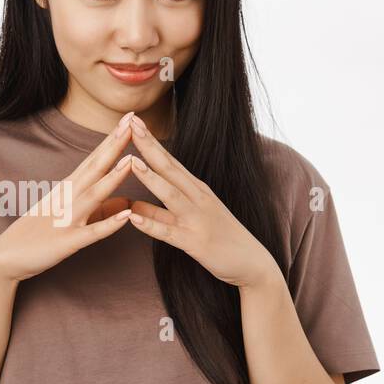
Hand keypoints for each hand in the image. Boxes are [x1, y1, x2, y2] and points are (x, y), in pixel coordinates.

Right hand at [0, 110, 137, 282]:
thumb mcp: (68, 216)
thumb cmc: (36, 235)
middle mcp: (68, 198)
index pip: (94, 158)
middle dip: (114, 144)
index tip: (129, 118)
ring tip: (133, 160)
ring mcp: (67, 219)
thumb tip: (127, 203)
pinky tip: (126, 216)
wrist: (4, 258)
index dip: (112, 139)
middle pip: (95, 167)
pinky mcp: (67, 242)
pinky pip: (92, 233)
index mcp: (67, 189)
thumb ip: (100, 210)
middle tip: (132, 119)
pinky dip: (110, 224)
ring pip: (95, 195)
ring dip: (113, 177)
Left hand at [122, 114, 279, 288]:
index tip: (135, 121)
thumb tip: (133, 206)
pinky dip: (150, 224)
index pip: (170, 160)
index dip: (152, 141)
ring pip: (169, 195)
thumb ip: (161, 211)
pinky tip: (132, 218)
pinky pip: (168, 232)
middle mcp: (197, 198)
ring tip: (131, 162)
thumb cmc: (221, 238)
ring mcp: (196, 219)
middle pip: (169, 168)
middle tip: (131, 124)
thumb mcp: (193, 217)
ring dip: (150, 178)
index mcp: (197, 189)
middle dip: (149, 146)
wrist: (252, 263)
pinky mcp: (194, 242)